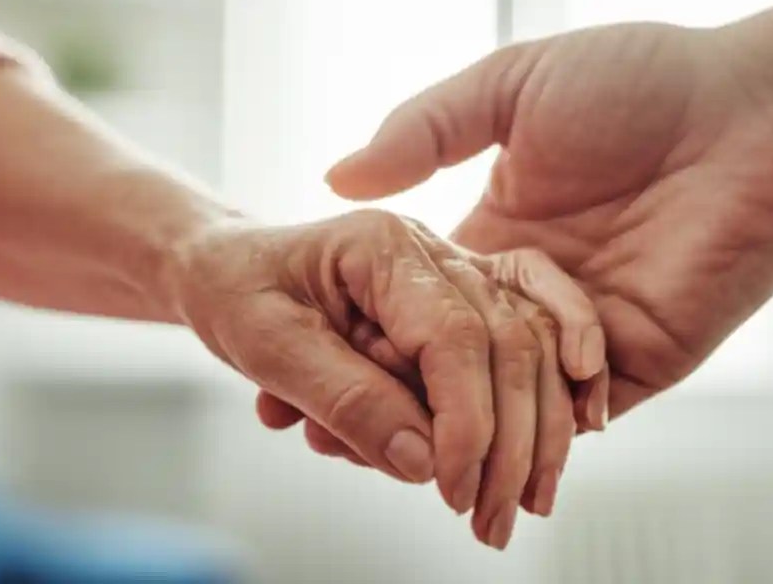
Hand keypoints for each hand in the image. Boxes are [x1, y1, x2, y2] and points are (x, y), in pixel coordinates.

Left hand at [181, 211, 604, 547]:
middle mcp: (435, 254)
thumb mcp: (266, 345)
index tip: (452, 492)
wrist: (227, 270)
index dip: (466, 422)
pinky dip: (539, 404)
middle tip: (487, 525)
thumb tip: (421, 463)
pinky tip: (545, 454)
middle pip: (509, 346)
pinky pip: (522, 350)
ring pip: (528, 352)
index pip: (455, 336)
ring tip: (503, 513)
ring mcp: (455, 278)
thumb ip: (346, 398)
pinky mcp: (460, 310)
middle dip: (507, 447)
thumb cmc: (236, 291)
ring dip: (531, 438)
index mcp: (385, 246)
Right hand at [325, 0, 772, 418]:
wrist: (759, 111)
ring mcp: (587, 331)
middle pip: (454, 362)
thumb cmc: (643, 80)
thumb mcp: (510, 86)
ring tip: (386, 459)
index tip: (306, 357)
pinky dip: (529, 441)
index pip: (420, 299)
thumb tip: (336, 176)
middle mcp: (536, 289)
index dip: (366, 329)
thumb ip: (424, 129)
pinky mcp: (640, 361)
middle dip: (396, 397)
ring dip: (455, 431)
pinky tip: (469, 456)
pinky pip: (577, 417)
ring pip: (508, 402)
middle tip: (318, 431)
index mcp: (502, 229)